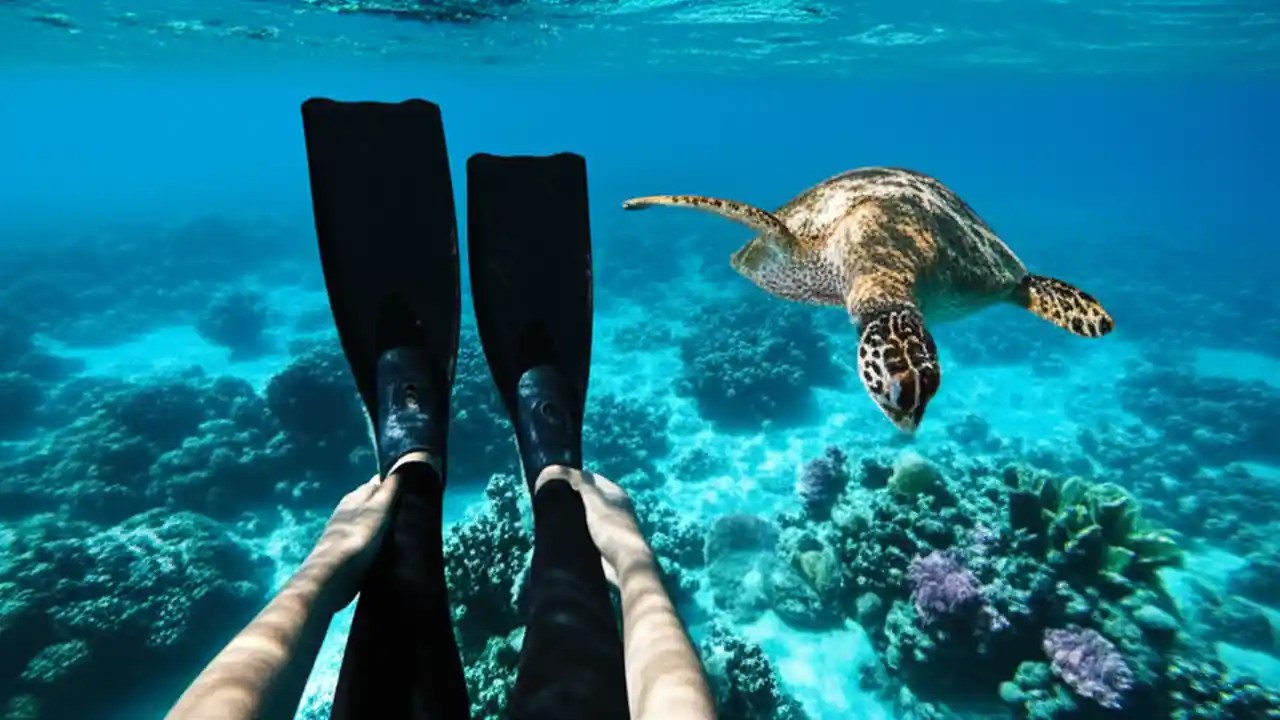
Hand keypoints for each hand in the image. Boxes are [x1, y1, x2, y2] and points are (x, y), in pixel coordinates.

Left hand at [305, 461, 406, 609]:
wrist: (334, 574)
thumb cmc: (358, 536)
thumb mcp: (379, 508)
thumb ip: (390, 488)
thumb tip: (403, 463)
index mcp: (356, 496)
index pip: (378, 482)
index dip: (395, 483)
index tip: (415, 489)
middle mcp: (349, 509)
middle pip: (375, 502)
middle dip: (392, 504)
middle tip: (415, 512)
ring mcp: (347, 530)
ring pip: (372, 520)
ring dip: (386, 524)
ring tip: (407, 530)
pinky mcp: (348, 549)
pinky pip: (369, 538)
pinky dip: (380, 539)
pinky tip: (390, 547)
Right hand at [537, 466, 651, 582]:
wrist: (625, 563)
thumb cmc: (611, 528)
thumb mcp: (594, 501)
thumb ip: (578, 482)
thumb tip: (554, 467)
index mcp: (614, 492)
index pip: (590, 478)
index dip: (572, 476)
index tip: (551, 479)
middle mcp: (612, 506)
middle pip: (586, 496)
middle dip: (568, 496)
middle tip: (546, 498)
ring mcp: (608, 525)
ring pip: (584, 514)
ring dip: (570, 515)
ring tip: (549, 514)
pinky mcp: (603, 542)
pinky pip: (584, 531)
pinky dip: (573, 530)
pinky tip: (560, 532)